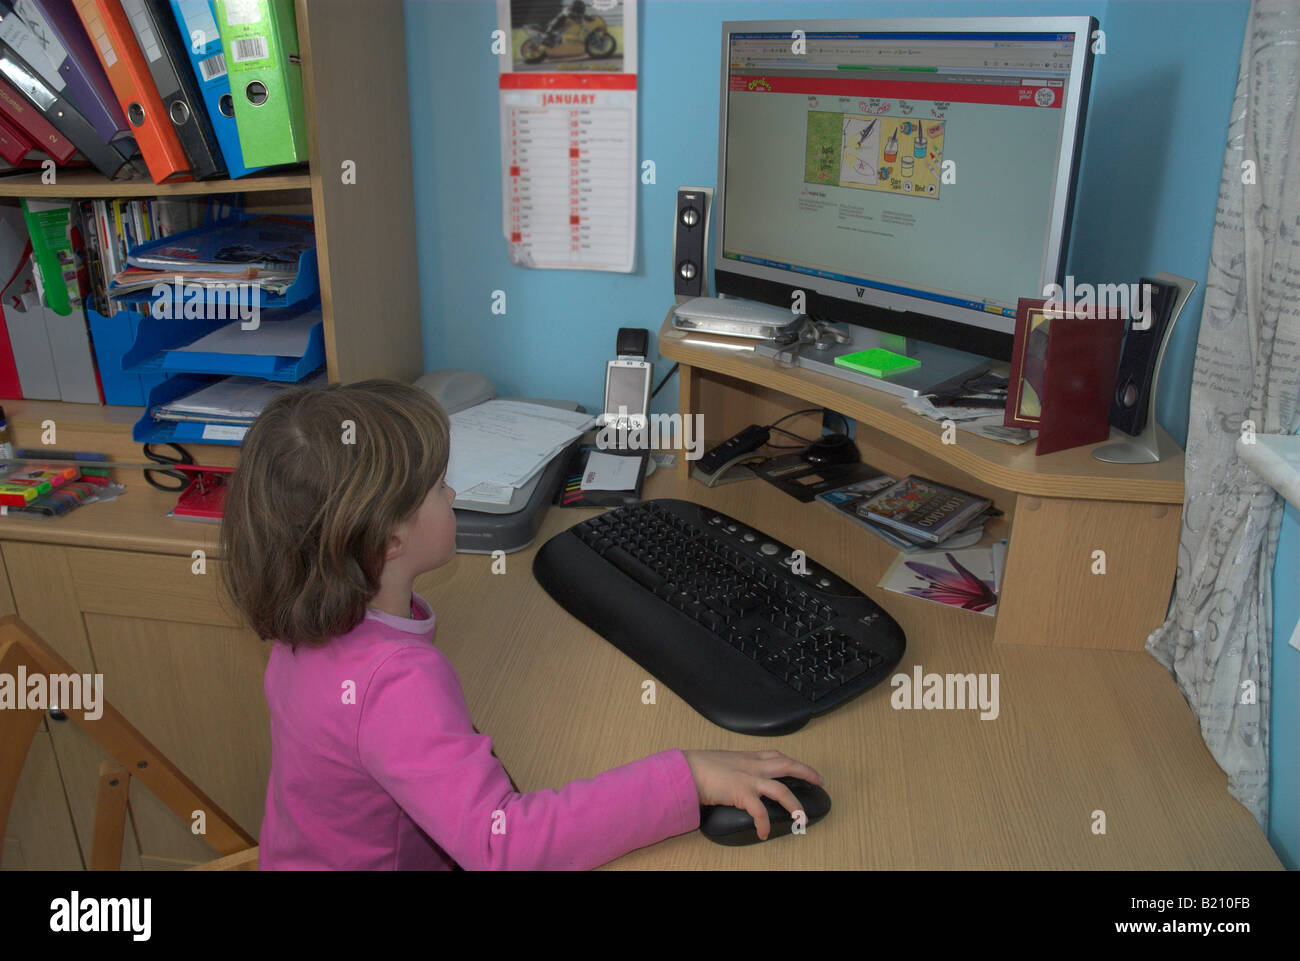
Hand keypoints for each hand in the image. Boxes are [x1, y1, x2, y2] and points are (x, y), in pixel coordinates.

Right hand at [682, 749, 822, 839]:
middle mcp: (752, 766)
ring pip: (781, 790)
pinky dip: (764, 823)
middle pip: (787, 765)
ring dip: (794, 804)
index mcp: (748, 758)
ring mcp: (749, 779)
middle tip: (818, 781)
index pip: (776, 755)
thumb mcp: (723, 761)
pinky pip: (760, 811)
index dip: (792, 761)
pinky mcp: (742, 793)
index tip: (802, 767)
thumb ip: (735, 767)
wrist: (688, 770)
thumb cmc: (700, 766)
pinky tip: (764, 832)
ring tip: (801, 817)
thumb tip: (737, 777)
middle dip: (806, 772)